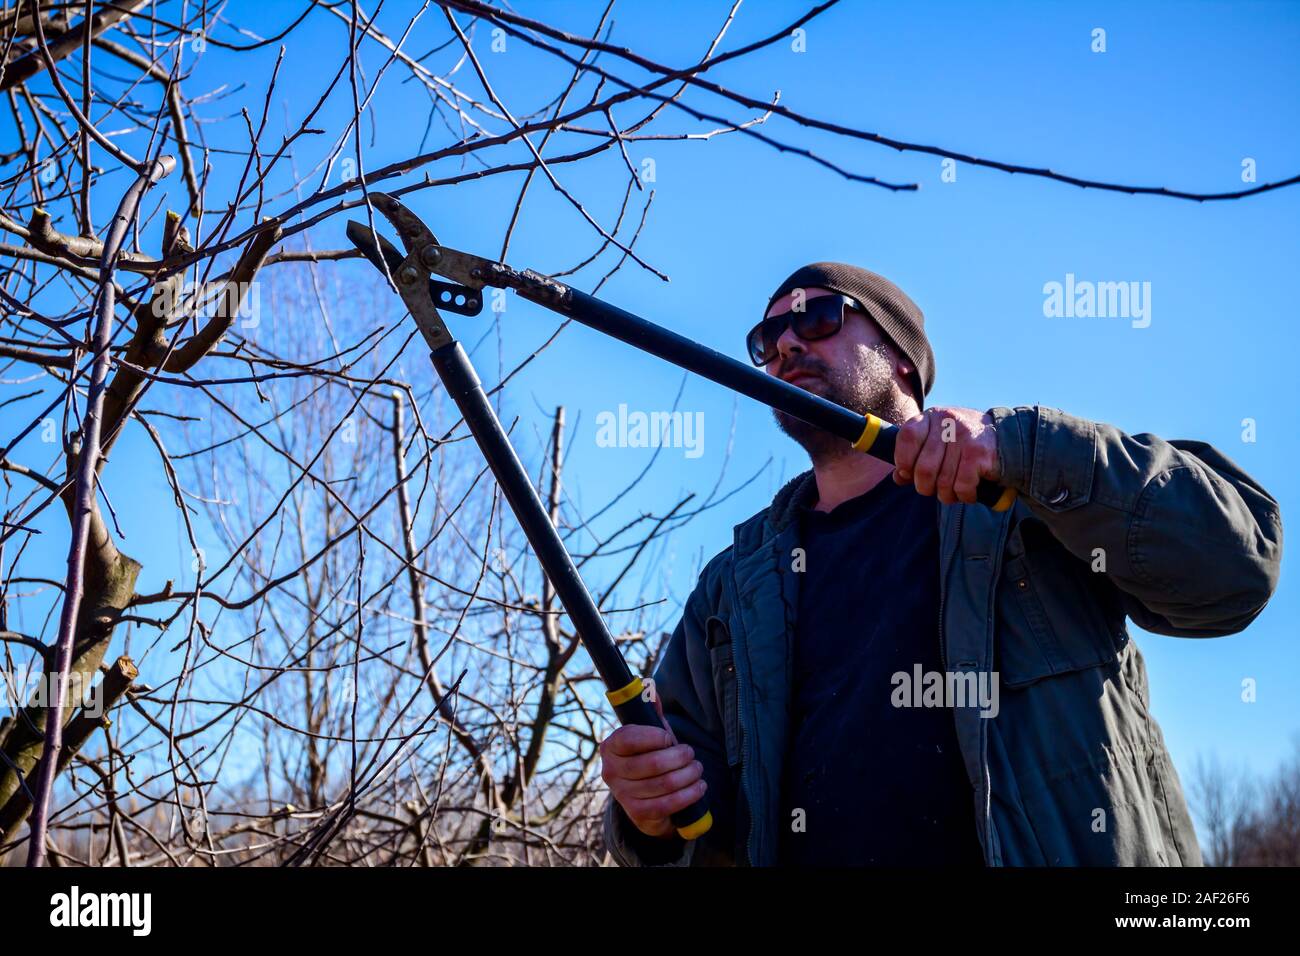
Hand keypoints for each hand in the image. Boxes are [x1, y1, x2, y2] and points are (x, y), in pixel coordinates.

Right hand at [599, 693, 705, 839]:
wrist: (645, 798)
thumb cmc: (649, 758)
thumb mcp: (649, 734)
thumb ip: (650, 712)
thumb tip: (650, 689)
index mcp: (610, 747)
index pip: (629, 738)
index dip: (654, 736)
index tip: (669, 738)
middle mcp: (611, 771)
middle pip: (652, 763)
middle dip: (680, 757)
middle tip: (691, 754)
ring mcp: (623, 795)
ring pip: (664, 783)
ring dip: (689, 775)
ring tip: (698, 769)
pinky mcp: (638, 814)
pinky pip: (667, 804)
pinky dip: (688, 795)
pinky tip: (698, 787)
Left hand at [893, 406, 1000, 505]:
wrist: (1008, 436)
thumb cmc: (964, 443)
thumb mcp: (938, 441)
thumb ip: (916, 456)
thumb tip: (899, 477)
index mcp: (932, 417)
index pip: (907, 437)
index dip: (903, 460)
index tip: (908, 472)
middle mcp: (948, 422)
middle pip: (924, 468)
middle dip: (925, 487)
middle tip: (933, 489)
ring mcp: (964, 436)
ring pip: (943, 482)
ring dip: (946, 495)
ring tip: (952, 492)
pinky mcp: (979, 453)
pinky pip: (962, 486)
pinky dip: (964, 496)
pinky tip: (969, 492)